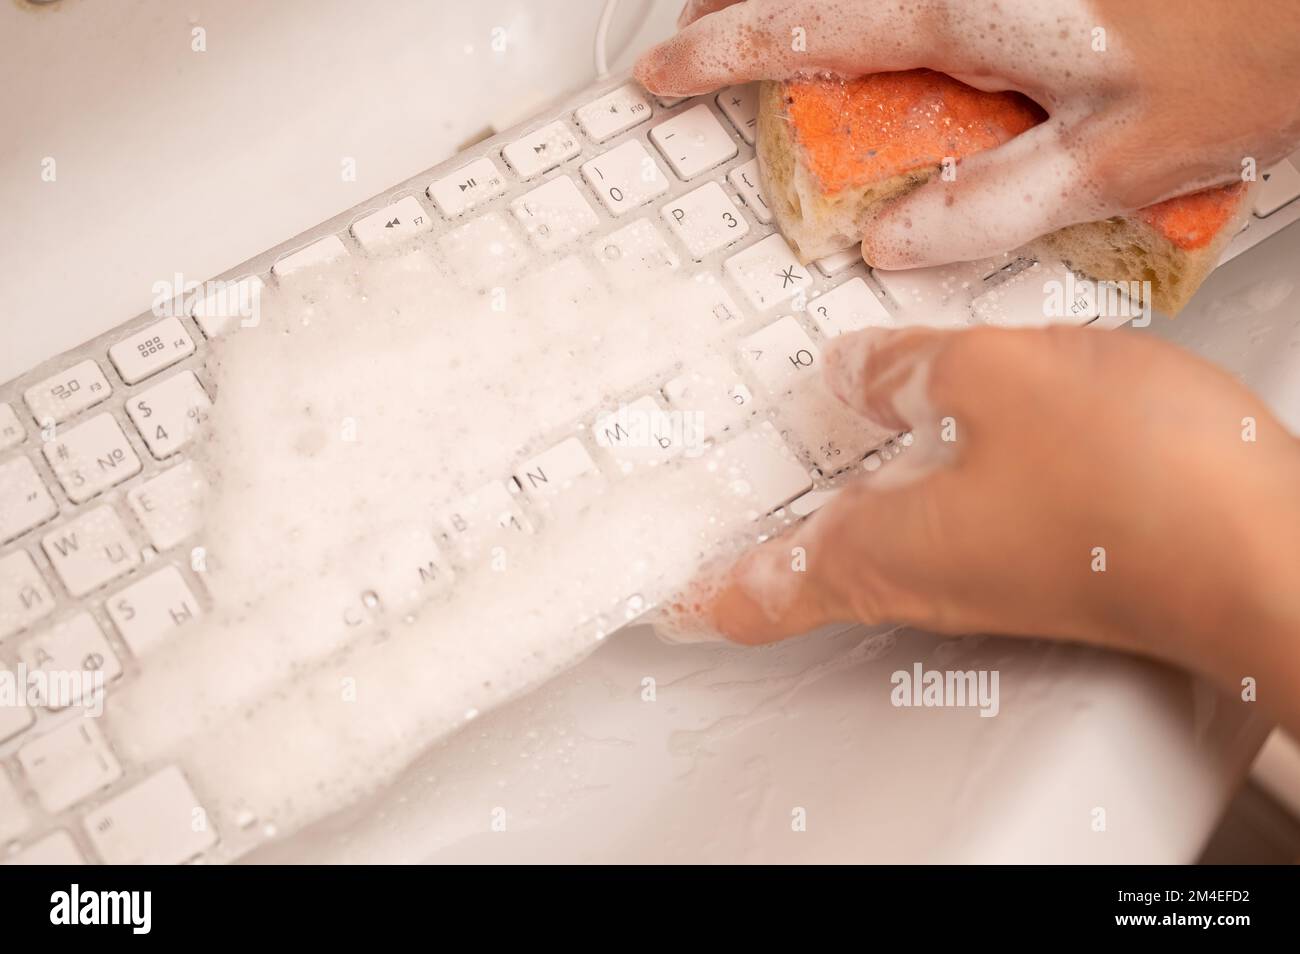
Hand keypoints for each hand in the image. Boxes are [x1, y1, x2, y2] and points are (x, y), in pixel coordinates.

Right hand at [636, 0, 1299, 267]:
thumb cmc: (1251, 52)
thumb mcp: (1114, 159)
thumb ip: (991, 204)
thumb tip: (897, 244)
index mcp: (972, 9)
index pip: (808, 28)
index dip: (721, 51)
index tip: (663, 70)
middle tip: (693, 34)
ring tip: (759, 17)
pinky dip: (865, 0)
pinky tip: (869, 25)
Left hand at [667, 325, 1299, 731]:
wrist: (1271, 556)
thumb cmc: (1139, 488)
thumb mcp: (998, 380)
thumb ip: (909, 372)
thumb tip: (852, 375)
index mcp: (881, 553)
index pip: (753, 597)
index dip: (694, 593)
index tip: (655, 589)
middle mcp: (924, 581)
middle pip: (803, 576)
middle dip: (748, 544)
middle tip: (706, 512)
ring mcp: (986, 577)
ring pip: (873, 546)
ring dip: (824, 508)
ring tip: (798, 456)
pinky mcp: (1042, 558)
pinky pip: (943, 524)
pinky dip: (906, 486)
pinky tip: (922, 437)